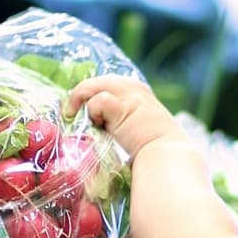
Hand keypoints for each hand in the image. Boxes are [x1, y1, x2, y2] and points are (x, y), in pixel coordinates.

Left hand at [66, 75, 185, 159]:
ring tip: (73, 116)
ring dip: (80, 100)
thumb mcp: (140, 127)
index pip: (109, 83)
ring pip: (93, 85)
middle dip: (81, 94)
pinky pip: (97, 100)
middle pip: (98, 80)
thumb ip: (123, 120)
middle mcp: (134, 88)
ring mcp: (129, 95)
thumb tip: (100, 127)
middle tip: (70, 112)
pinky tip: (97, 126)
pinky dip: (92, 112)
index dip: (93, 93)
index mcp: (140, 91)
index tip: (86, 111)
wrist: (166, 157)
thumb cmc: (154, 151)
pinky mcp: (122, 106)